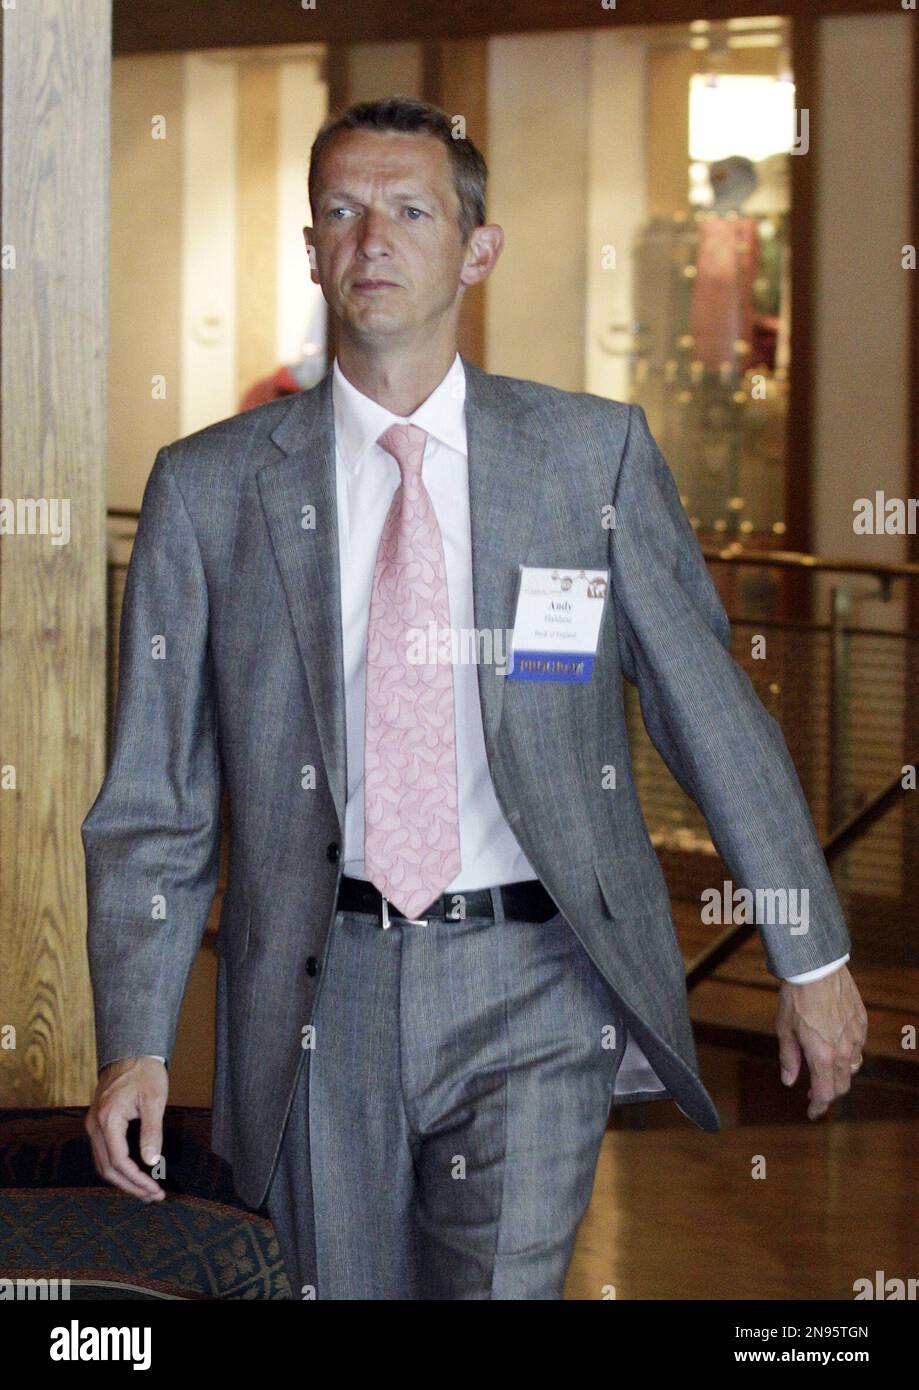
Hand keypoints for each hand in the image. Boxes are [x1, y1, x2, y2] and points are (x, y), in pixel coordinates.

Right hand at [85, 1056, 167, 1201]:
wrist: (131, 1050)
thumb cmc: (145, 1072)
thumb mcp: (154, 1100)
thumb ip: (152, 1132)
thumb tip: (152, 1162)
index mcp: (107, 1120)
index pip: (119, 1162)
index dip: (136, 1180)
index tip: (154, 1190)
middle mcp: (94, 1125)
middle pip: (107, 1168)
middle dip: (130, 1186)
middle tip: (152, 1196)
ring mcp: (93, 1124)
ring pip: (103, 1163)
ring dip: (123, 1180)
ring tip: (145, 1190)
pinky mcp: (97, 1123)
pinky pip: (103, 1153)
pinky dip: (117, 1167)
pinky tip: (133, 1173)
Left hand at [776, 966, 867, 1118]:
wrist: (817, 967)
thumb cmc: (797, 997)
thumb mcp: (784, 1029)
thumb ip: (789, 1058)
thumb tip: (789, 1081)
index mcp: (823, 1057)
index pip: (825, 1094)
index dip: (818, 1107)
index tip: (811, 1112)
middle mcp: (843, 1051)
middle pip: (842, 1085)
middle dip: (828, 1093)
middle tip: (814, 1093)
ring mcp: (856, 1037)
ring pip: (853, 1067)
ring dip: (840, 1075)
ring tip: (825, 1070)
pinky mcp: (861, 1022)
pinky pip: (858, 1047)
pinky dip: (848, 1054)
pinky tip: (836, 1046)